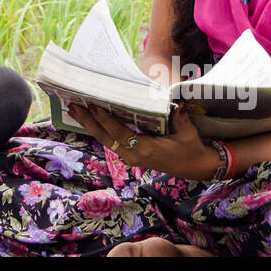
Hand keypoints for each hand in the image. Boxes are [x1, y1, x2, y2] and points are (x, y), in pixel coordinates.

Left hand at [70, 103, 221, 180]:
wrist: (197, 167)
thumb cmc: (192, 149)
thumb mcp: (188, 133)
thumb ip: (180, 118)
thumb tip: (177, 102)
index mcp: (145, 150)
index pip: (119, 132)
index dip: (104, 119)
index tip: (91, 106)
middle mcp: (134, 155)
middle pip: (105, 137)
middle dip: (88, 122)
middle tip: (72, 106)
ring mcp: (132, 157)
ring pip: (107, 140)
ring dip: (91, 126)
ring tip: (76, 111)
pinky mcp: (133, 156)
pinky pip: (113, 142)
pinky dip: (102, 130)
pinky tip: (93, 121)